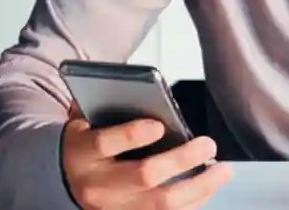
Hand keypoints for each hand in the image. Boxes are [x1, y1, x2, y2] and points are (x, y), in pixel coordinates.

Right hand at [61, 101, 231, 208]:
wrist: (65, 179)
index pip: (105, 144)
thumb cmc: (88, 142)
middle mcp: (96, 185)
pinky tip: (210, 187)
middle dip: (182, 159)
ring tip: (223, 171)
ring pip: (162, 203)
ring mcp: (114, 208)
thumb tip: (146, 90)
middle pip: (144, 175)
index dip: (133, 135)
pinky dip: (194, 202)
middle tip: (208, 144)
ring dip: (199, 186)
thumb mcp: (87, 120)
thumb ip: (109, 106)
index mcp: (82, 153)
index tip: (159, 125)